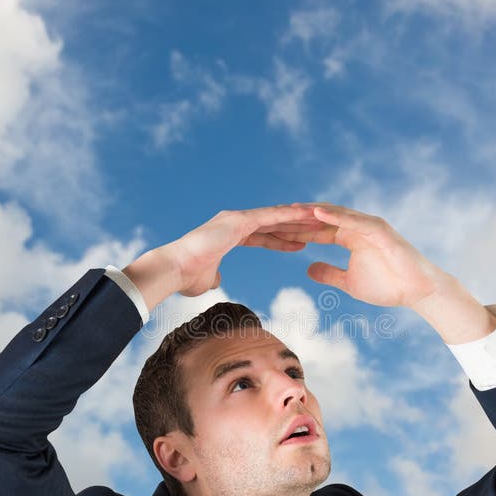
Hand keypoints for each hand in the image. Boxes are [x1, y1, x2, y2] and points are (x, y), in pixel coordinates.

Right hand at [156, 205, 324, 297]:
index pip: (263, 237)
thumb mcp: (205, 280)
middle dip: (295, 226)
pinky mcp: (239, 220)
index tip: (300, 244)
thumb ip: (214, 277)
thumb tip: (216, 281)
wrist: (175, 270)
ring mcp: (236, 219)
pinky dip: (289, 215)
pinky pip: (270, 217)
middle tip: (318, 227)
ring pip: (275, 217)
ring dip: (298, 218)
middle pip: (273, 224)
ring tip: (321, 218)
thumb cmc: (186, 277)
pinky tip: (307, 215)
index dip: (282, 240)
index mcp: (229, 235)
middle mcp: (234, 223)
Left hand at [275, 202, 450, 308]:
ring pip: (335, 214)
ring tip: (289, 208)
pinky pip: (353, 220)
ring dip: (312, 211)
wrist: (416, 291)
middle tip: (272, 213)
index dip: (295, 230)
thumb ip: (330, 274)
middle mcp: (356, 226)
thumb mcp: (349, 282)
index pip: (316, 230)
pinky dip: (335, 215)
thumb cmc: (388, 286)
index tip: (271, 230)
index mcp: (349, 237)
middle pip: (321, 218)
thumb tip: (308, 270)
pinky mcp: (378, 229)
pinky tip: (316, 212)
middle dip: (298, 216)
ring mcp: (368, 225)